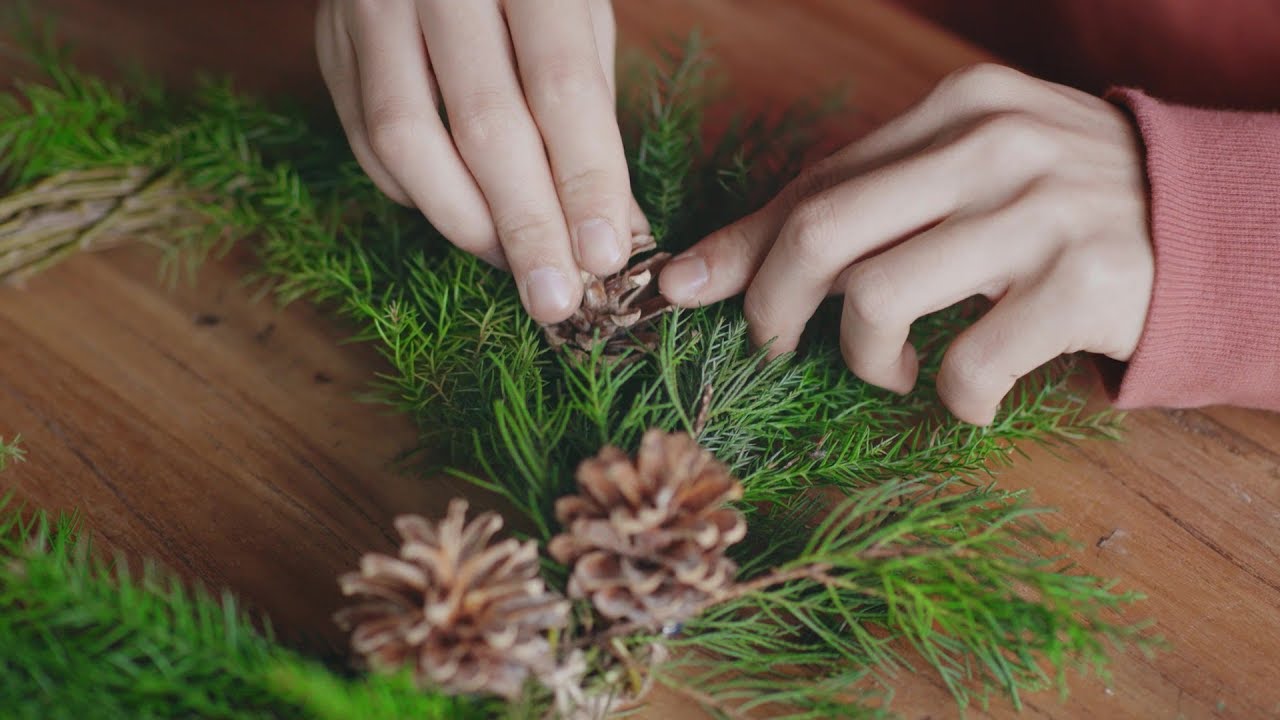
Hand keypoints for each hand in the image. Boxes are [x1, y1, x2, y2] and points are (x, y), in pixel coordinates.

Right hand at [316, 0, 636, 322]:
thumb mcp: (575, 11)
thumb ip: (588, 114)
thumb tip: (608, 228)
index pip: (559, 85)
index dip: (585, 177)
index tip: (606, 254)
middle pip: (485, 124)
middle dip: (527, 225)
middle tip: (556, 299)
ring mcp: (369, 6)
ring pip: (408, 142)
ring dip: (466, 223)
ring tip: (514, 270)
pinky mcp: (329, 41)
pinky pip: (367, 139)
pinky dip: (416, 195)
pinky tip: (462, 221)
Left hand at [659, 64, 1154, 424]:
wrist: (1217, 225)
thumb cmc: (1064, 207)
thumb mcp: (968, 177)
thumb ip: (863, 203)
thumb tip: (714, 264)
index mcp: (955, 110)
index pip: (815, 183)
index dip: (740, 248)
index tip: (685, 291)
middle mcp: (992, 147)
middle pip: (823, 234)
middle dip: (772, 307)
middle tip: (778, 347)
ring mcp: (1040, 213)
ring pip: (878, 300)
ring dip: (867, 360)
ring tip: (898, 371)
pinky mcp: (1083, 285)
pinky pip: (968, 364)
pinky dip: (953, 398)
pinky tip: (969, 392)